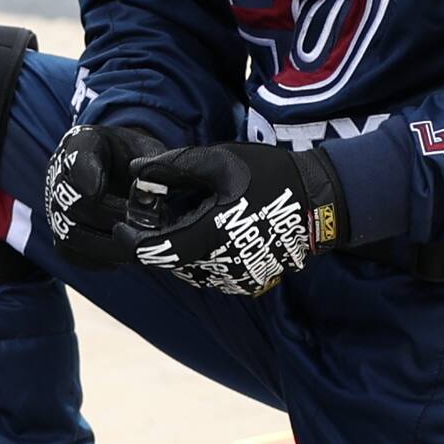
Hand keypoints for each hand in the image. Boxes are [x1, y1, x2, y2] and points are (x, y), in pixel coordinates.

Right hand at [41, 123, 170, 265]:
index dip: (93, 177)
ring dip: (107, 242)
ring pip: (69, 233)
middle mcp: (60, 174)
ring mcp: (56, 205)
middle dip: (113, 216)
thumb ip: (153, 166)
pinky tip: (121, 256)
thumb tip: (154, 191)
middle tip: (145, 223)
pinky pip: (70, 252)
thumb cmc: (137, 158)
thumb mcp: (149, 150)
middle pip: (73, 204)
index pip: (77, 159)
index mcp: (82, 143)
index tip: (122, 190)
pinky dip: (96, 259)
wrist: (123, 170)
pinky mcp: (61, 232)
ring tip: (137, 241)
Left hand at [122, 140, 341, 298]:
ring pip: (189, 271)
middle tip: (159, 211)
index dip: (133, 240)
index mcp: (211, 235)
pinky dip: (200, 256)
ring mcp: (237, 280)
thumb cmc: (270, 175)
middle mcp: (222, 266)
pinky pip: (210, 275)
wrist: (319, 202)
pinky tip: (211, 231)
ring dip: (179, 248)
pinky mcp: (248, 284)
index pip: (157, 250)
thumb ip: (174, 165)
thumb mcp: (220, 160)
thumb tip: (136, 171)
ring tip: (189, 217)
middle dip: (157, 238)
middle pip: (170, 261)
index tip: (124, 223)